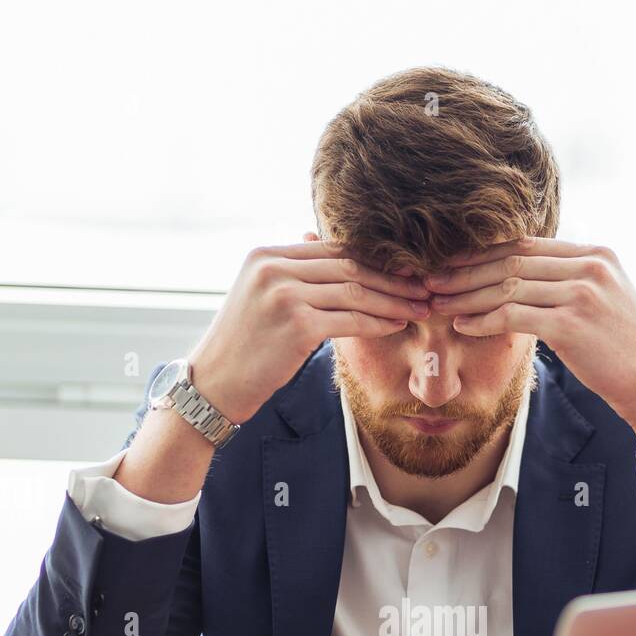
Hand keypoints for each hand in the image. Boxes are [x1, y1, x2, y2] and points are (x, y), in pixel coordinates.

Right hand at [189, 239, 430, 422]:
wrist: (212, 385)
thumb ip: (293, 279)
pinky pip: (350, 320)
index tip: (403, 271)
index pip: (332, 250)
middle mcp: (274, 267)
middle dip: (391, 279)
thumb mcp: (261, 300)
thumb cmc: (242, 350)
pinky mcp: (297, 324)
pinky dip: (378, 323)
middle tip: (423, 288)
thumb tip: (335, 268)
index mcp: (266, 254)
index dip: (372, 260)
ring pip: (355, 291)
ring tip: (419, 308)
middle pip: (348, 266)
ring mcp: (285, 294)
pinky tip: (397, 326)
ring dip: (393, 301)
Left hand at [425, 238, 635, 470]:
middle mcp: (590, 266)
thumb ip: (570, 286)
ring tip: (437, 304)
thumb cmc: (626, 353)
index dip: (483, 254)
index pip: (526, 245)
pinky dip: (483, 320)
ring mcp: (582, 293)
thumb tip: (528, 285)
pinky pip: (514, 316)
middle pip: (511, 260)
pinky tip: (462, 326)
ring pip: (508, 286)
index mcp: (596, 254)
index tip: (451, 264)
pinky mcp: (572, 323)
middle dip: (466, 271)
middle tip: (430, 280)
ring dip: (466, 296)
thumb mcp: (603, 305)